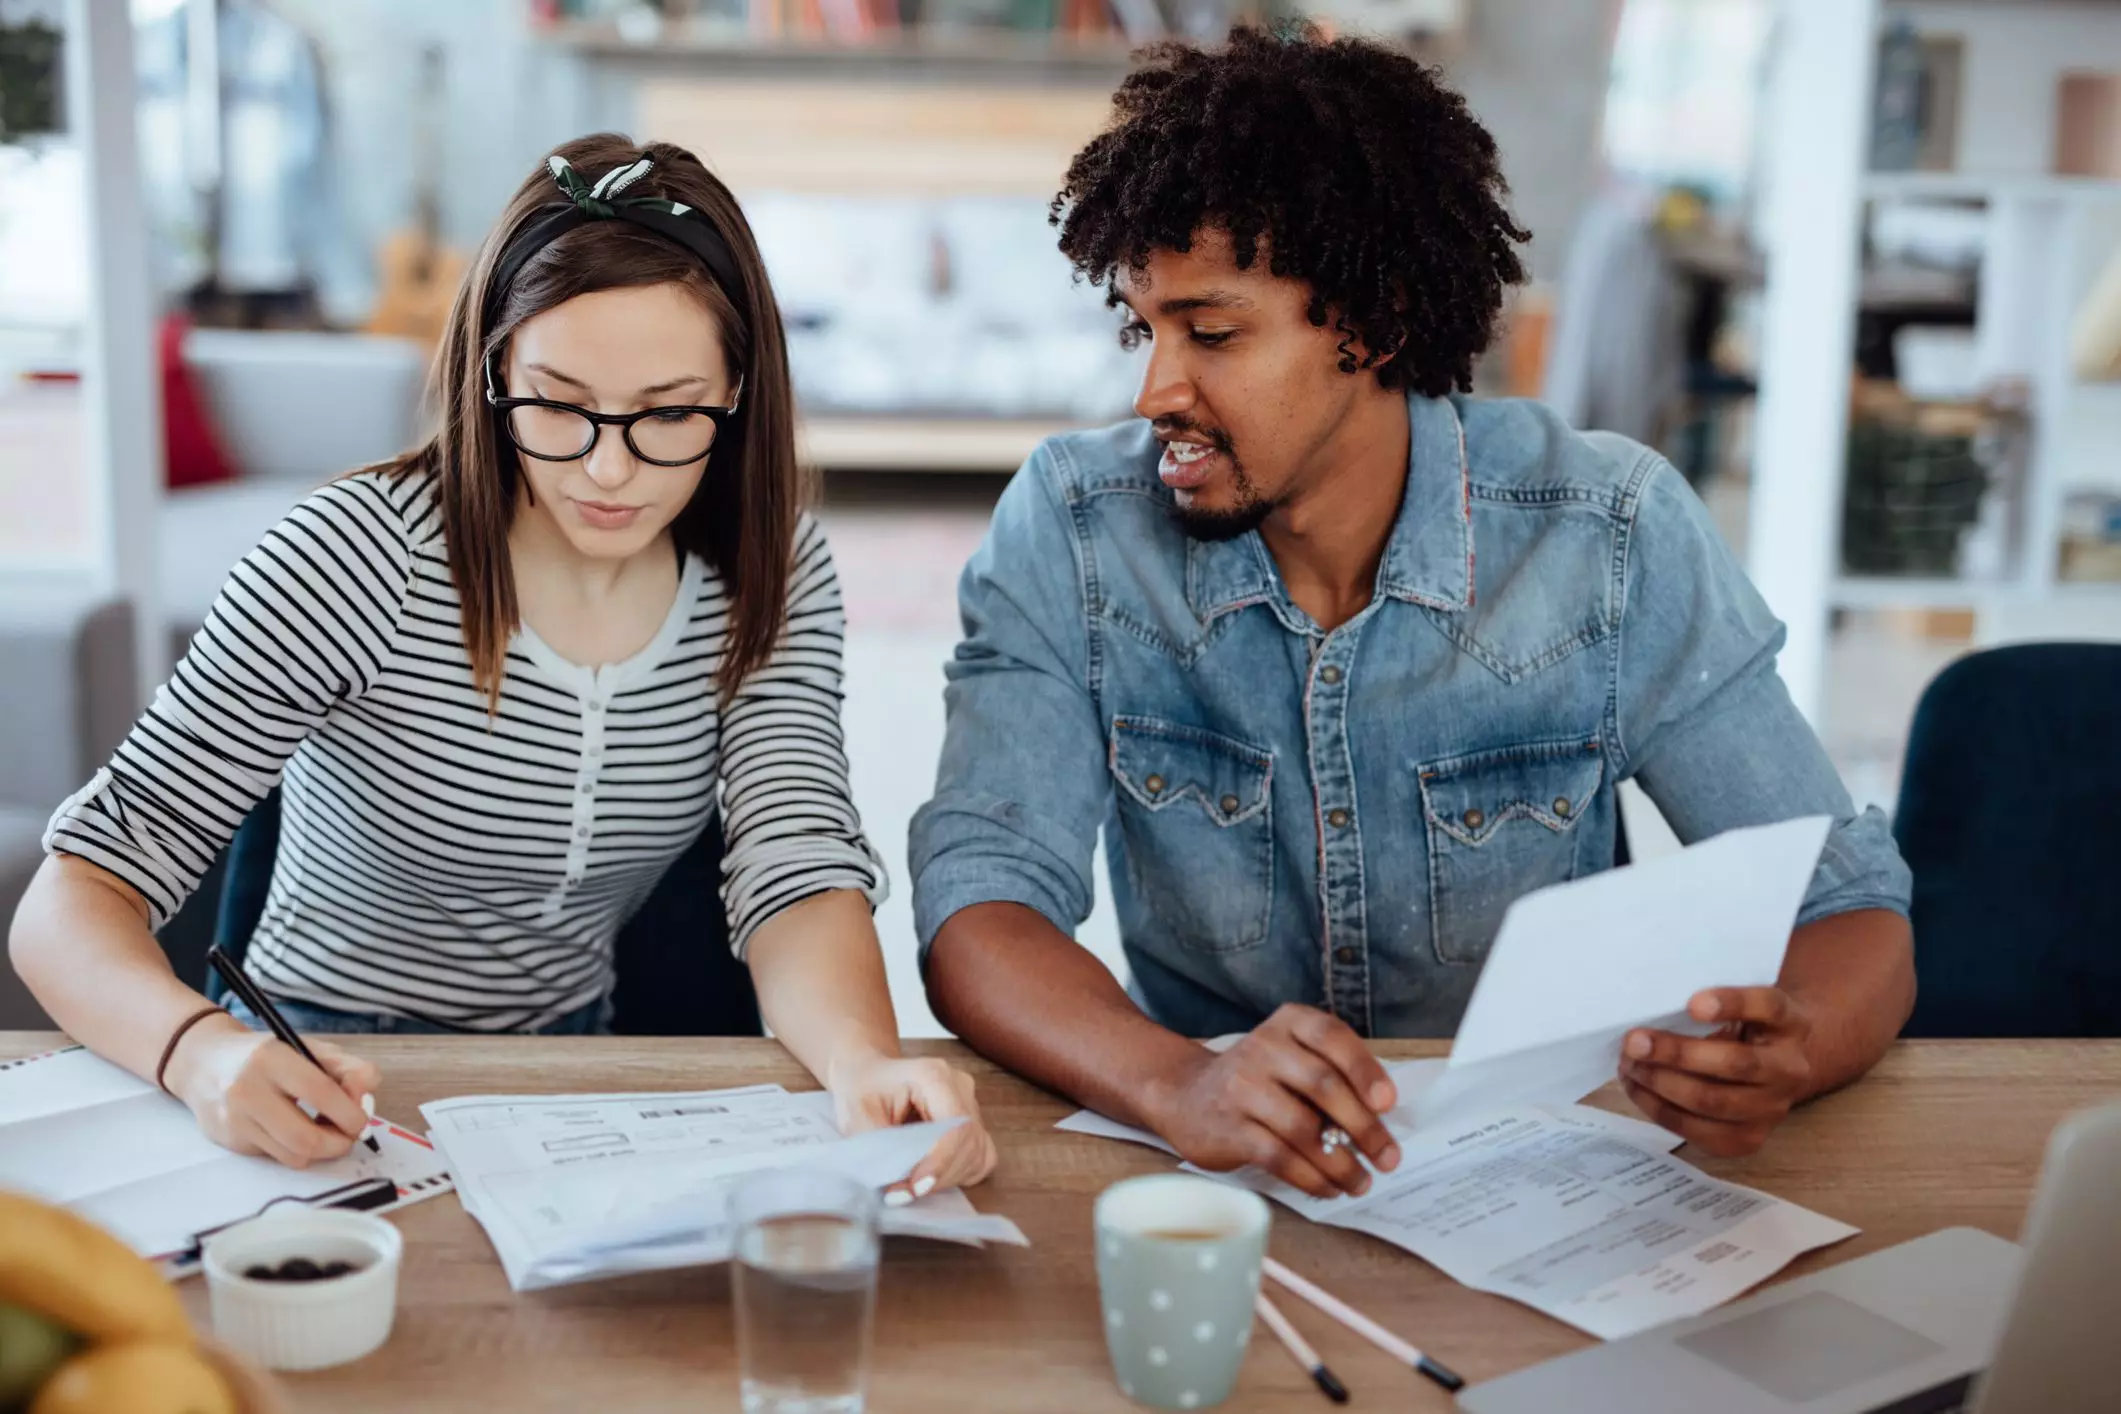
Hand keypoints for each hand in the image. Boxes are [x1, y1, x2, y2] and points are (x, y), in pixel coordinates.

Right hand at [164, 1014, 380, 1166]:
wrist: (204, 1063)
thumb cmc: (267, 1056)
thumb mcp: (309, 1049)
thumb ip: (348, 1069)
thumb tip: (366, 1100)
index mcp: (271, 1058)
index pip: (321, 1093)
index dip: (350, 1113)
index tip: (362, 1120)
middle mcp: (247, 1090)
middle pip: (306, 1138)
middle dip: (338, 1143)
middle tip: (349, 1136)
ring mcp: (235, 1120)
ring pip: (293, 1155)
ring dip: (320, 1151)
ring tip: (326, 1133)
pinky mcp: (229, 1141)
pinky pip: (276, 1157)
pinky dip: (295, 1150)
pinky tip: (295, 1132)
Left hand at [827, 1051, 998, 1201]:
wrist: (868, 1074)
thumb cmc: (860, 1089)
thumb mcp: (857, 1116)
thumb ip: (879, 1148)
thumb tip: (898, 1183)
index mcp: (934, 1076)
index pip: (955, 1125)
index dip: (940, 1162)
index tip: (914, 1188)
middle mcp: (960, 1087)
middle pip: (970, 1143)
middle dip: (940, 1177)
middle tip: (903, 1193)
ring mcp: (970, 1103)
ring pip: (979, 1154)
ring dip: (949, 1178)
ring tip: (913, 1186)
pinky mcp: (972, 1121)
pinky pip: (981, 1157)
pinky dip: (960, 1174)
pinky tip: (932, 1177)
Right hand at [1143, 1004, 1399, 1199]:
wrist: (1185, 1095)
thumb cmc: (1258, 1081)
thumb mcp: (1291, 1058)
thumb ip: (1331, 1076)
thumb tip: (1382, 1121)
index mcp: (1289, 1023)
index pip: (1332, 1037)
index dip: (1365, 1070)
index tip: (1389, 1103)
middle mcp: (1264, 1047)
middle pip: (1323, 1085)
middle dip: (1364, 1127)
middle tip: (1388, 1158)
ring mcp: (1243, 1087)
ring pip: (1303, 1128)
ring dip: (1341, 1162)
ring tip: (1361, 1183)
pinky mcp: (1230, 1128)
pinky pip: (1279, 1157)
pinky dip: (1311, 1178)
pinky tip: (1328, 1189)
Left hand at [1619, 987, 1815, 1157]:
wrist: (1777, 1066)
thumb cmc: (1745, 1026)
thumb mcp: (1742, 1003)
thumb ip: (1711, 1002)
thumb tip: (1650, 1006)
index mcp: (1790, 1022)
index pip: (1769, 1006)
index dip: (1733, 1004)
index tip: (1693, 1003)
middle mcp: (1789, 1068)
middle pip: (1735, 1063)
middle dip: (1677, 1053)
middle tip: (1634, 1042)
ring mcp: (1773, 1109)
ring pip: (1713, 1102)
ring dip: (1661, 1084)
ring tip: (1629, 1065)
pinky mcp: (1749, 1139)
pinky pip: (1700, 1131)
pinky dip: (1660, 1109)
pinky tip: (1638, 1088)